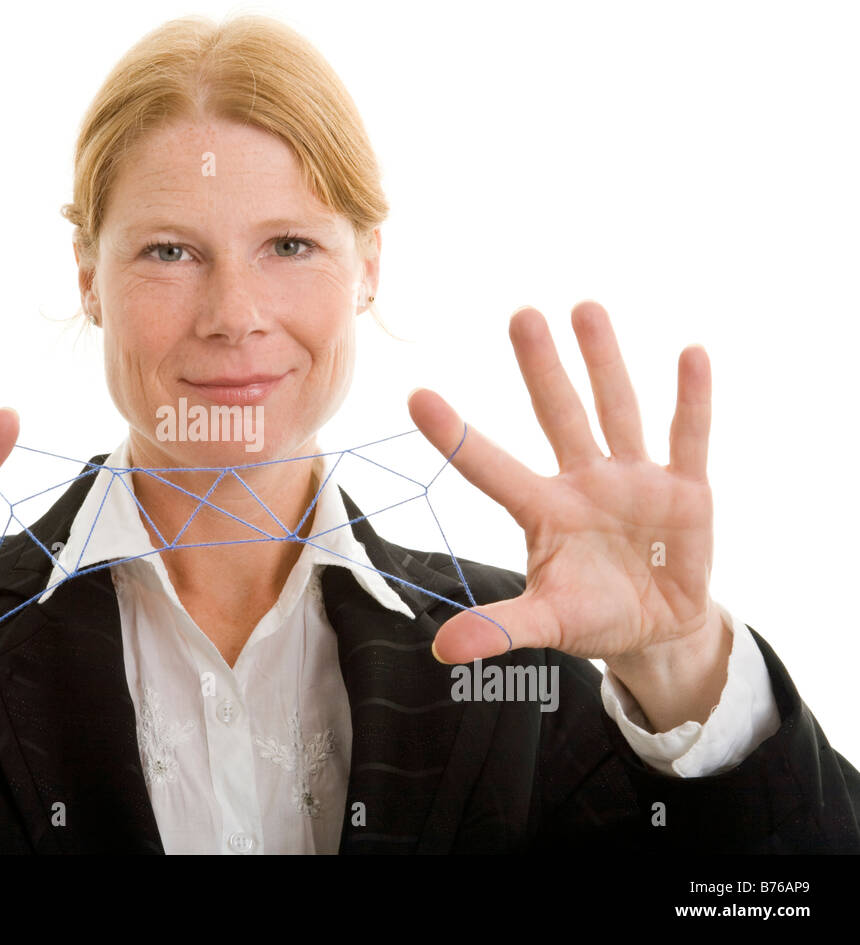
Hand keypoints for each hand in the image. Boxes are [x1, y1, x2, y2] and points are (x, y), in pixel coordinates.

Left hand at [408, 301, 728, 729]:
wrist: (657, 628)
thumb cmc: (591, 615)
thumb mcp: (546, 624)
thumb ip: (499, 629)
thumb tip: (441, 651)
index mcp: (542, 511)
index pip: (489, 467)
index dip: (455, 435)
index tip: (416, 395)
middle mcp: (582, 482)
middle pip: (558, 415)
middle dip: (541, 368)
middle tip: (521, 314)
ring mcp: (634, 480)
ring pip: (615, 411)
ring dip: (604, 362)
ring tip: (585, 309)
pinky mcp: (685, 491)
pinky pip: (687, 438)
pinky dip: (691, 399)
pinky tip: (690, 354)